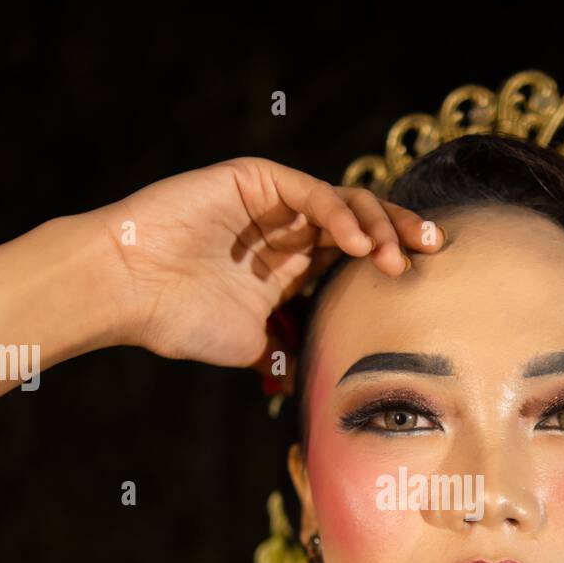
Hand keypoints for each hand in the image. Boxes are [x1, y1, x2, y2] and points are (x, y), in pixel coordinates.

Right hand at [82, 156, 443, 368]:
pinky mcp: (255, 179)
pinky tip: (357, 244)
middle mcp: (289, 229)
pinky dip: (339, 214)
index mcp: (294, 264)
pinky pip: (311, 191)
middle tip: (433, 253)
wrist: (130, 292)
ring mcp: (273, 201)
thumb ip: (291, 350)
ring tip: (391, 259)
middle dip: (402, 234)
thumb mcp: (253, 345)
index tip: (430, 279)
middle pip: (364, 221)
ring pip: (346, 200)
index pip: (359, 254)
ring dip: (377, 226)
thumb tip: (320, 383)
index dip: (395, 260)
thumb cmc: (180, 320)